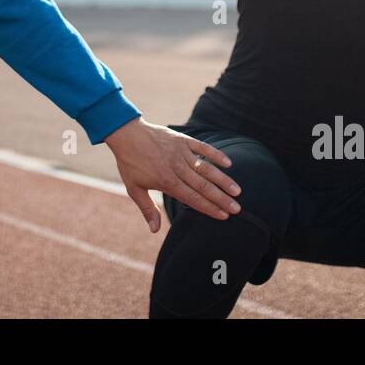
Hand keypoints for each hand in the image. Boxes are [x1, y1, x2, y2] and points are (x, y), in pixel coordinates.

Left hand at [104, 117, 240, 231]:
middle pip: (204, 186)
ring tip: (237, 190)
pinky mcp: (183, 140)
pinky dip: (216, 155)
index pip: (192, 198)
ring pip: (206, 169)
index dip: (209, 208)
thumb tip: (154, 230)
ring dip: (223, 180)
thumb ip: (147, 209)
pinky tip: (228, 163)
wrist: (127, 134)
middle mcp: (177, 168)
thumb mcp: (134, 188)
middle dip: (221, 199)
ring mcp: (181, 153)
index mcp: (166, 181)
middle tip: (237, 208)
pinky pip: (203, 148)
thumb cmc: (130, 163)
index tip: (224, 216)